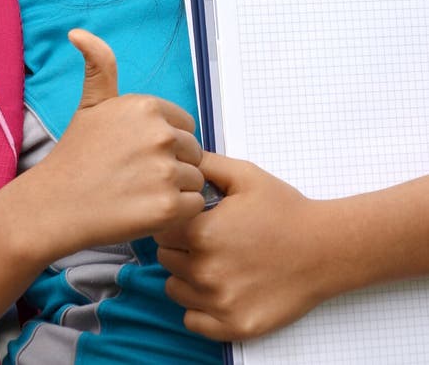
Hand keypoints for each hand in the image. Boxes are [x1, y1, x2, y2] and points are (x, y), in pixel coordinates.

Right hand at [25, 29, 204, 262]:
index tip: (138, 153)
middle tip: (136, 176)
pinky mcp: (168, 207)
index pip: (185, 125)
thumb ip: (99, 66)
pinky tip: (146, 210)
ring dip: (175, 190)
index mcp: (147, 106)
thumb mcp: (90, 104)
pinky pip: (194, 206)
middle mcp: (160, 134)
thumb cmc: (75, 155)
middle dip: (172, 165)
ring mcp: (165, 171)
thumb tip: (78, 32)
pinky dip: (176, 213)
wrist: (54, 206)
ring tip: (139, 193)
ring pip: (194, 179)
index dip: (165, 142)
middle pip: (193, 152)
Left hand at [155, 151, 332, 340]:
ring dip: (187, 277)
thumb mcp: (245, 175)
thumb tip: (180, 160)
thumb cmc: (285, 210)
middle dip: (180, 247)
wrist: (324, 248)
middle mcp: (205, 270)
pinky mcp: (233, 326)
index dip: (174, 222)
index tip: (192, 220)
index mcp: (202, 232)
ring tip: (215, 262)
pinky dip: (200, 307)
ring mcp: (219, 302)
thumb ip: (207, 165)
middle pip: (166, 259)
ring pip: (175, 289)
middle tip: (206, 239)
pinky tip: (220, 288)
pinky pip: (193, 320)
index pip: (161, 230)